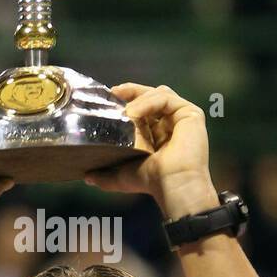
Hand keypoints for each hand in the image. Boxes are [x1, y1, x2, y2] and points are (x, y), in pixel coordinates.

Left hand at [83, 82, 218, 216]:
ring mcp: (182, 117)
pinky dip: (148, 101)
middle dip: (132, 91)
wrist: (173, 185)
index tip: (109, 97)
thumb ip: (105, 175)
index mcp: (158, 133)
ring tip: (125, 111)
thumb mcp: (122, 176)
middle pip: (151, 95)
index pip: (143, 107)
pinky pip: (166, 98)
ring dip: (139, 97)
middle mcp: (171, 123)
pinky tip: (135, 112)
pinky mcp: (191, 114)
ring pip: (159, 93)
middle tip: (114, 92)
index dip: (127, 99)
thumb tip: (86, 176)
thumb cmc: (152, 182)